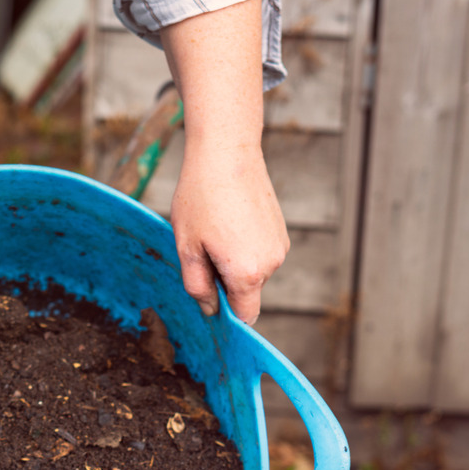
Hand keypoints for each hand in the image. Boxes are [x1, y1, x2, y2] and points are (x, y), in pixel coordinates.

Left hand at [170, 142, 288, 323]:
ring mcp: (280, 246)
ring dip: (234, 263)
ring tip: (216, 230)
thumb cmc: (201, 198)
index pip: (244, 317)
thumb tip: (210, 309)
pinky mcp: (281, 231)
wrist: (227, 152)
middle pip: (247, 293)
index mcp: (247, 273)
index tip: (208, 298)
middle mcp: (272, 263)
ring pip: (253, 272)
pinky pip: (260, 254)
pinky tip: (229, 221)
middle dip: (225, 282)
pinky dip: (245, 247)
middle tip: (203, 249)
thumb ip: (197, 286)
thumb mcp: (187, 247)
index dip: (225, 314)